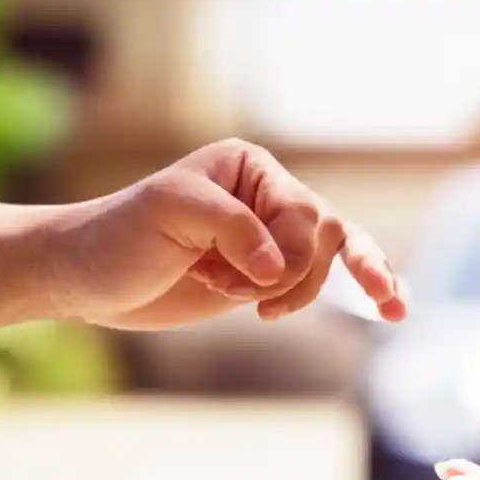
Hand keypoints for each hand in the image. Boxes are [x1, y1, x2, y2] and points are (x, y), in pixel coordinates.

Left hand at [37, 139, 406, 329]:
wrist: (85, 280)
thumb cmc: (117, 236)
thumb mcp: (168, 212)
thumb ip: (231, 227)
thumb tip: (279, 266)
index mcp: (249, 168)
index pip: (303, 211)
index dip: (289, 254)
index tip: (248, 283)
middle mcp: (267, 197)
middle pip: (327, 234)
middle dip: (300, 276)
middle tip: (256, 303)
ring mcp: (270, 239)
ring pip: (336, 258)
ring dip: (316, 290)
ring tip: (302, 311)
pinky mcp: (266, 277)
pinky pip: (328, 280)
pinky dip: (363, 289)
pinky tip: (393, 307)